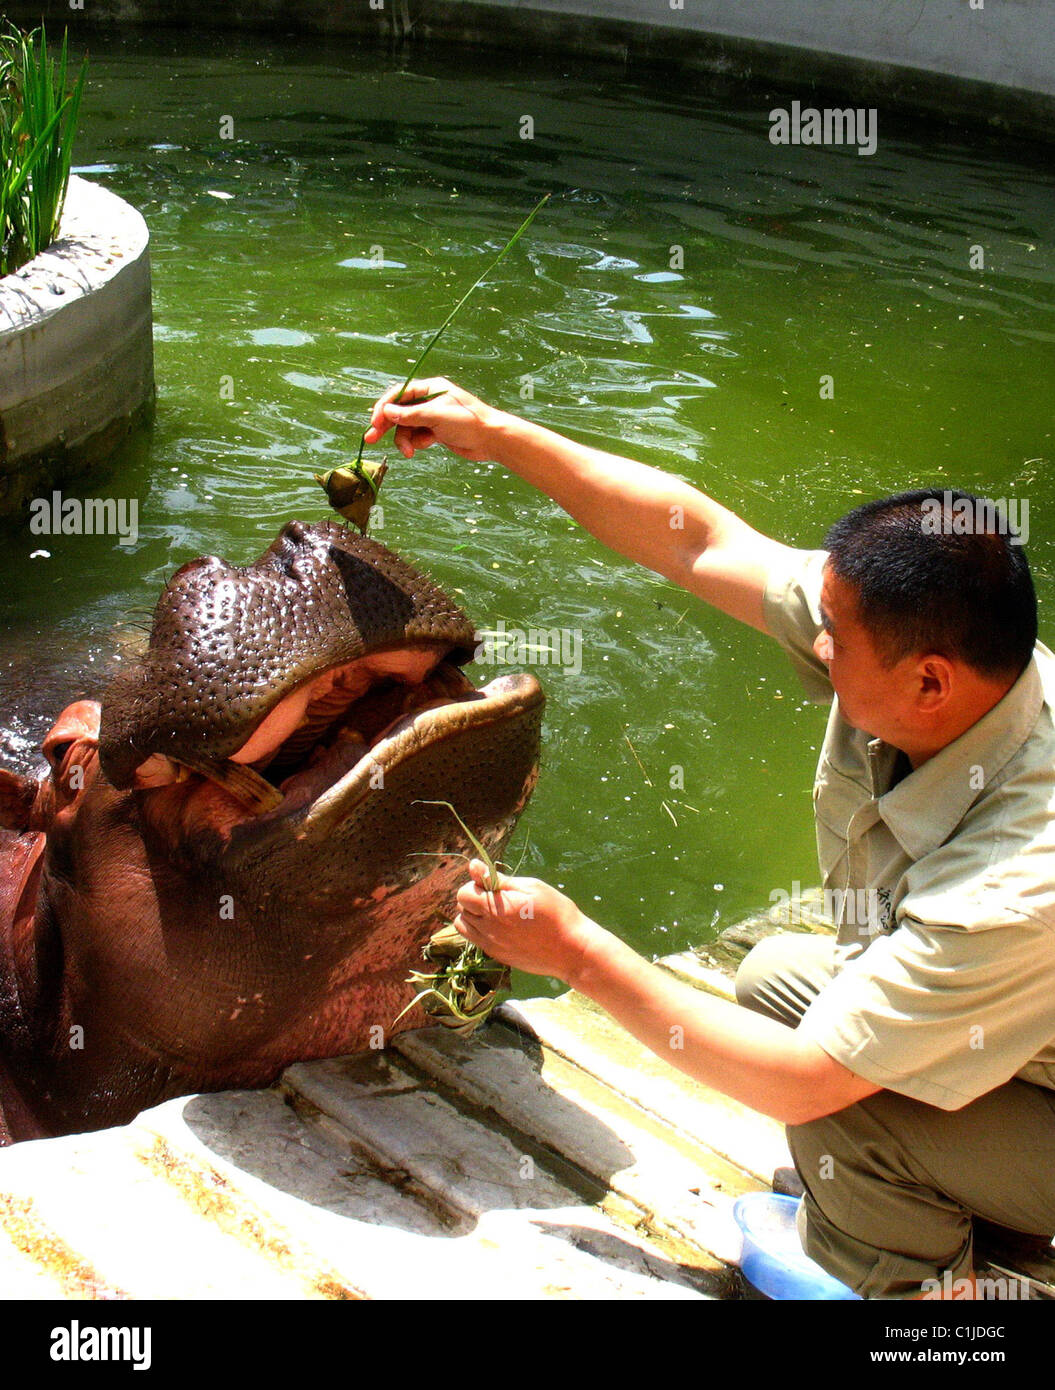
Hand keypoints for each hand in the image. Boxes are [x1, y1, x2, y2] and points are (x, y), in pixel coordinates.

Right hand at [363, 378, 501, 462]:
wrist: (491, 439)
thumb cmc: (468, 422)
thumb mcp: (436, 416)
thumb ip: (410, 414)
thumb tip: (386, 411)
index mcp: (429, 388)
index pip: (399, 394)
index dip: (384, 408)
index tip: (375, 423)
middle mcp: (429, 400)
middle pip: (399, 411)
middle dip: (386, 426)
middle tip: (370, 439)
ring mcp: (432, 416)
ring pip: (406, 428)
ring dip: (404, 440)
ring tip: (408, 453)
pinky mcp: (436, 431)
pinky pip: (417, 436)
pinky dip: (416, 443)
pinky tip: (424, 447)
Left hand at [453, 860, 597, 982]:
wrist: (572, 950)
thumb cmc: (556, 912)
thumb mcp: (530, 887)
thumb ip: (497, 878)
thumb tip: (473, 866)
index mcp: (495, 908)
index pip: (463, 894)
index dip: (476, 885)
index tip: (493, 885)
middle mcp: (488, 929)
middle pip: (462, 910)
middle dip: (474, 900)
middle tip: (499, 898)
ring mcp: (491, 946)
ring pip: (464, 927)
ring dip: (474, 917)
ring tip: (497, 913)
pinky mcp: (497, 957)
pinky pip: (477, 941)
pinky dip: (483, 931)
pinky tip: (504, 928)